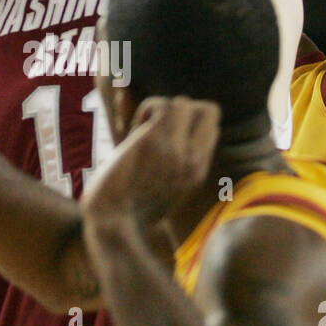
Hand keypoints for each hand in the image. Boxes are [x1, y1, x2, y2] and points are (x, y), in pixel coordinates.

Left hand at [81, 96, 220, 227]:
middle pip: (210, 110)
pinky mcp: (156, 142)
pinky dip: (145, 110)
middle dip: (182, 111)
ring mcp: (179, 151)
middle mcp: (194, 161)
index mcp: (197, 171)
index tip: (168, 137)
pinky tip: (133, 133)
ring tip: (142, 130)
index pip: (213, 127)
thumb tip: (157, 130)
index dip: (190, 122)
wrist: (113, 223)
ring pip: (184, 102)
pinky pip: (161, 104)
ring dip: (159, 109)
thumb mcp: (163, 188)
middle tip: (158, 129)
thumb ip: (174, 163)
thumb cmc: (127, 208)